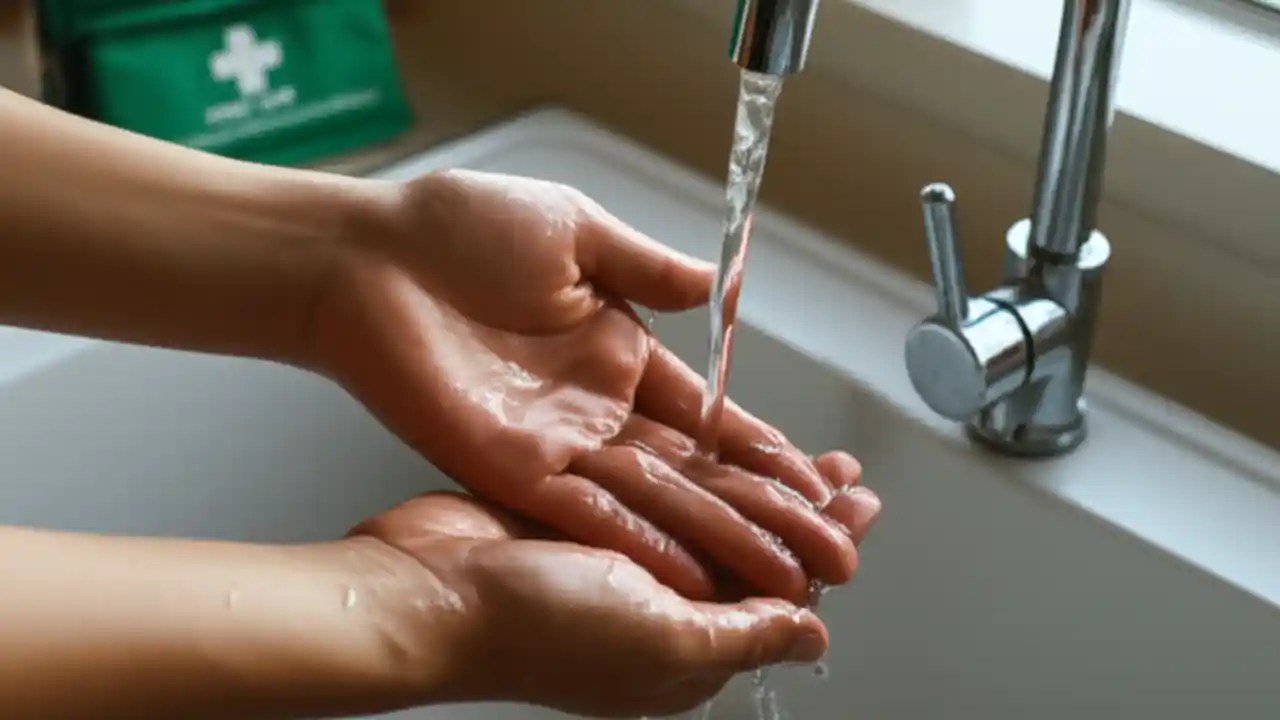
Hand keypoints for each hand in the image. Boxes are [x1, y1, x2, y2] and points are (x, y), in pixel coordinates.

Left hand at [309, 170, 880, 601]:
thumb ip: (646, 269)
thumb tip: (713, 285)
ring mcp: (556, 443)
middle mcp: (593, 408)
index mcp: (614, 351)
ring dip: (720, 538)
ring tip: (784, 572)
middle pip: (694, 470)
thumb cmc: (456, 229)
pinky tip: (690, 572)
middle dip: (765, 509)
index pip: (705, 414)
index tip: (814, 481)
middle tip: (831, 546)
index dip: (760, 449)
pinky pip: (586, 513)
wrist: (368, 255)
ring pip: (653, 500)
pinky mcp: (511, 467)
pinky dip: (639, 541)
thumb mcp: (578, 231)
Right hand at [351, 491, 831, 717]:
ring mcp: (621, 561)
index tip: (861, 512)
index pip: (779, 599)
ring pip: (710, 518)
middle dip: (804, 513)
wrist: (428, 590)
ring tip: (803, 458)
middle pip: (752, 554)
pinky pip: (659, 493)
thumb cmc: (535, 627)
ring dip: (758, 485)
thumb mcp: (663, 639)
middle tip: (848, 475)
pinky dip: (698, 469)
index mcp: (686, 651)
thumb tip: (815, 637)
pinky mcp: (584, 521)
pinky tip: (720, 447)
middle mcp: (659, 607)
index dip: (825, 552)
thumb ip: (745, 634)